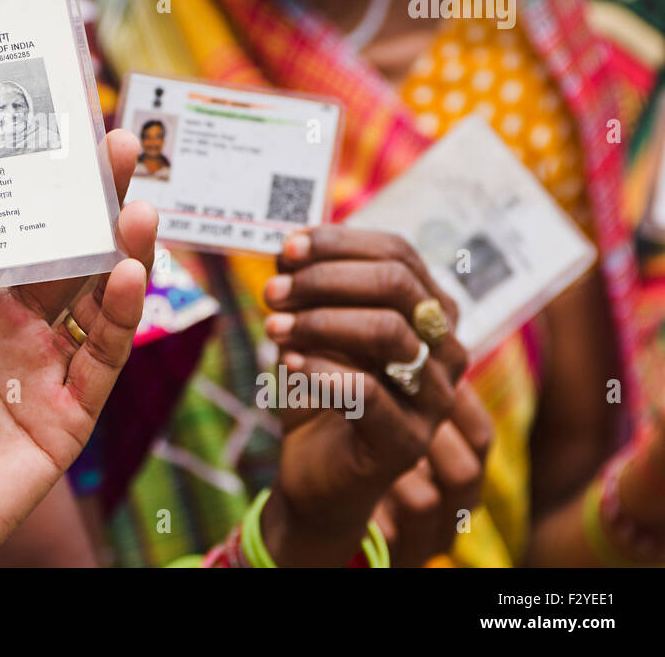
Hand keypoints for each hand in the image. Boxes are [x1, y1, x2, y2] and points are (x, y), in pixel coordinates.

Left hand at [0, 129, 157, 566]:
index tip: (48, 126)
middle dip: (90, 198)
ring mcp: (40, 363)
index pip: (2, 223)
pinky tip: (126, 277)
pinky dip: (120, 318)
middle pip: (60, 247)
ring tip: (136, 206)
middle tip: (114, 145)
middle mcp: (6, 320)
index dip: (26, 179)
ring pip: (94, 294)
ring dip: (118, 249)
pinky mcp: (66, 411)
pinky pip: (102, 358)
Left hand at [257, 225, 469, 565]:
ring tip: (272, 326)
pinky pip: (369, 393)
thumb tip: (289, 247)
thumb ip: (307, 287)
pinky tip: (289, 364)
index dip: (341, 243)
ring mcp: (433, 398)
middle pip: (397, 285)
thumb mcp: (311, 328)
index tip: (287, 248)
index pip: (398, 254)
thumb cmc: (317, 390)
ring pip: (389, 333)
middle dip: (326, 278)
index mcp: (429, 312)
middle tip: (272, 290)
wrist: (316, 473)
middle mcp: (444, 350)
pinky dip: (322, 371)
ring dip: (321, 321)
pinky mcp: (408, 442)